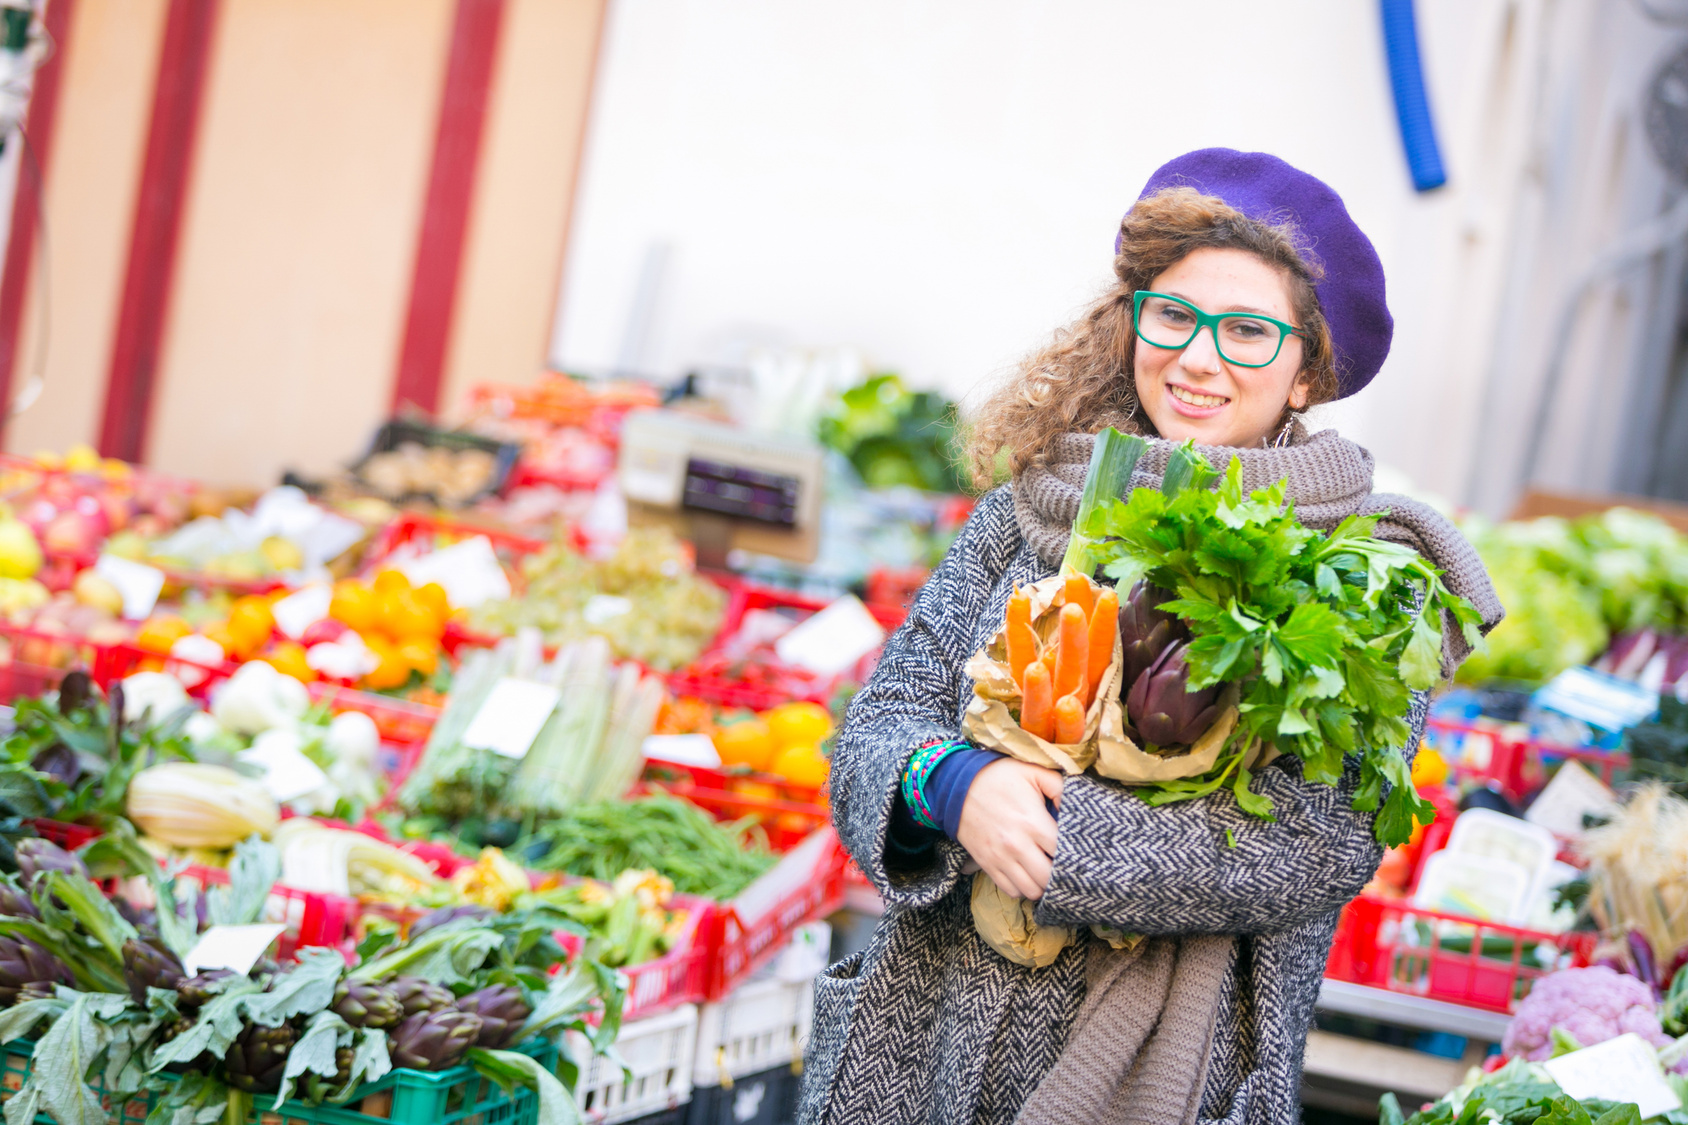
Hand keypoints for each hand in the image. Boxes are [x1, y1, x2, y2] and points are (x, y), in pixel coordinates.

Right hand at [956, 759, 1063, 899]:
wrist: (956, 786)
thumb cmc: (998, 777)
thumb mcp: (1032, 771)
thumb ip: (1059, 786)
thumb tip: (1076, 806)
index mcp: (1033, 823)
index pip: (1063, 853)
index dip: (1073, 853)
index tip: (1074, 848)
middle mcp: (1018, 845)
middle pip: (1049, 878)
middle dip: (1059, 873)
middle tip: (1061, 862)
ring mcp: (1001, 858)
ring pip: (1031, 890)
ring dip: (1042, 883)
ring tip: (1045, 870)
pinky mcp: (987, 865)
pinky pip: (1011, 890)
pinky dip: (1022, 888)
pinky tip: (1027, 873)